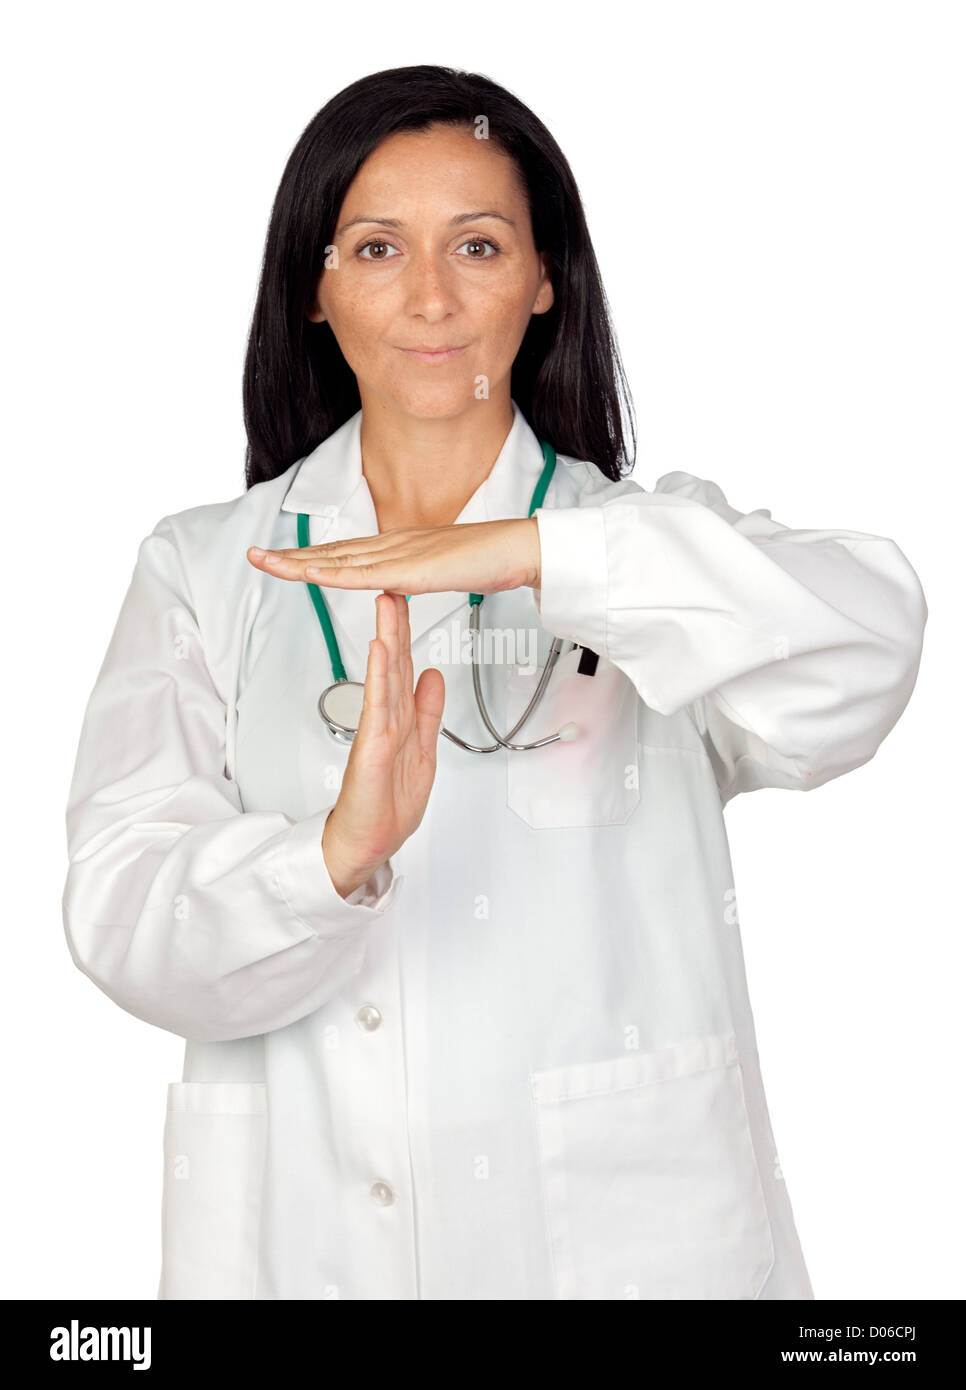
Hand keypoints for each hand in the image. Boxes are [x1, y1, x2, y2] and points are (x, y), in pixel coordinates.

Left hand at [247, 516, 540, 593]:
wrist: (518, 549)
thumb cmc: (489, 559)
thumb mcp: (441, 571)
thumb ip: (415, 576)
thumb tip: (397, 587)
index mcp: (398, 548)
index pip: (344, 554)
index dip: (310, 557)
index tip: (281, 560)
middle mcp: (391, 545)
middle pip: (331, 553)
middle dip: (290, 557)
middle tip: (254, 556)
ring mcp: (399, 555)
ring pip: (338, 560)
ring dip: (299, 562)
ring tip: (265, 563)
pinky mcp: (411, 569)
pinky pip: (364, 574)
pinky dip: (333, 573)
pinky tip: (310, 574)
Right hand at [321, 591, 444, 898]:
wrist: (362, 846)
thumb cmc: (384, 807)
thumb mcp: (422, 751)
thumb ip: (427, 712)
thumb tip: (434, 676)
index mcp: (400, 721)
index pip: (405, 668)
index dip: (408, 633)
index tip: (405, 600)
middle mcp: (387, 721)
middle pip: (394, 665)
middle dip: (395, 624)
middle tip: (392, 586)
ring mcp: (378, 733)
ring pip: (386, 678)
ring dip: (388, 639)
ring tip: (386, 605)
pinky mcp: (373, 750)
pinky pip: (379, 708)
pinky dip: (381, 678)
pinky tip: (381, 651)